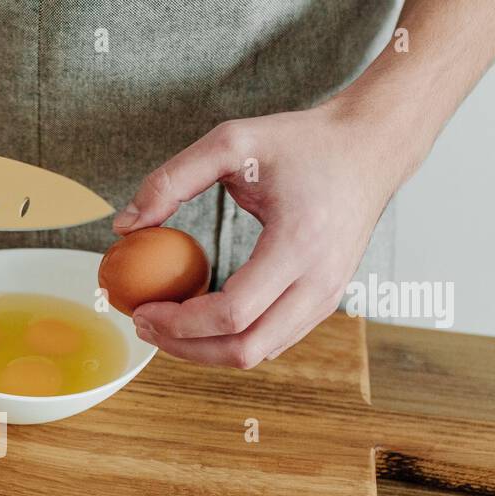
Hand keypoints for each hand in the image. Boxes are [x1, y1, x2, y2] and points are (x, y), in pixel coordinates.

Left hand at [113, 103, 407, 367]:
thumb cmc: (303, 142)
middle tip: (144, 326)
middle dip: (185, 348)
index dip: (179, 324)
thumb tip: (124, 226)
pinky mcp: (325, 302)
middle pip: (245, 349)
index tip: (141, 310)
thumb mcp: (232, 141)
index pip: (233, 313)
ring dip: (206, 350)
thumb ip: (172, 178)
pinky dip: (232, 340)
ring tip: (166, 324)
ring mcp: (327, 298)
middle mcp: (320, 282)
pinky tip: (200, 316)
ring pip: (259, 354)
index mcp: (299, 244)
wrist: (370, 148)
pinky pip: (273, 341)